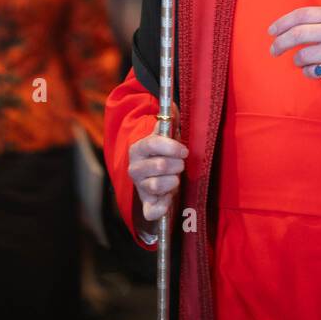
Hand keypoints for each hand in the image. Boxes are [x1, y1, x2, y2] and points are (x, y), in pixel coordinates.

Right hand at [128, 113, 185, 227]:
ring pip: (158, 184)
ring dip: (173, 181)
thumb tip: (172, 109)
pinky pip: (151, 210)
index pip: (152, 144)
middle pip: (159, 165)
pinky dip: (161, 207)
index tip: (184, 151)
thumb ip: (167, 124)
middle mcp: (135, 167)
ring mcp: (140, 186)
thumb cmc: (164, 153)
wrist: (156, 175)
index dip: (171, 147)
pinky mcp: (146, 203)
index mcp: (139, 148)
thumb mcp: (165, 137)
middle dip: (177, 165)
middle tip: (181, 166)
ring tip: (176, 178)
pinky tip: (168, 200)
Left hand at [268, 6, 320, 87]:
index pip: (301, 15)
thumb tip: (288, 26)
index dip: (282, 23)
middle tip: (273, 50)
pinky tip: (317, 69)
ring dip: (297, 60)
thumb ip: (320, 20)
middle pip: (297, 35)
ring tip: (304, 61)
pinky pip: (312, 72)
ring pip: (302, 56)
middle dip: (280, 43)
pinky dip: (309, 72)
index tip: (272, 31)